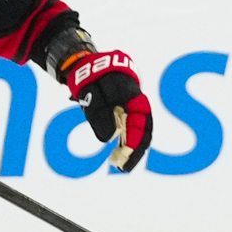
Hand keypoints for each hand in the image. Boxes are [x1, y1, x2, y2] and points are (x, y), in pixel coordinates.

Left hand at [61, 50, 152, 171]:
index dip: (135, 142)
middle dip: (135, 151)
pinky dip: (124, 141)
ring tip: (120, 165)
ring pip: (136, 130)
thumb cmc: (90, 77)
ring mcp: (131, 107)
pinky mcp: (124, 111)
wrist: (89, 63)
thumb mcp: (91, 94)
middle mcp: (136, 102)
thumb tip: (108, 139)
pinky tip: (118, 153)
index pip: (141, 123)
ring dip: (130, 148)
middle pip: (143, 130)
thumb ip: (99, 115)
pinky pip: (128, 128)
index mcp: (133, 95)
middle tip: (124, 168)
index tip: (124, 157)